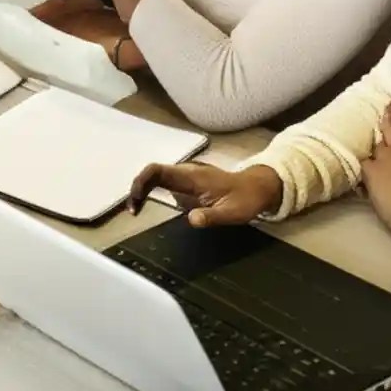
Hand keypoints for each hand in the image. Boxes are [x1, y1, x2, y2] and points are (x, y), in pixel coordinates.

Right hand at [128, 163, 283, 227]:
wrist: (258, 187)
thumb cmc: (246, 200)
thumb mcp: (233, 213)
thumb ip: (212, 217)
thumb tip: (191, 219)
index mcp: (193, 177)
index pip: (158, 171)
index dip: (141, 183)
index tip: (136, 204)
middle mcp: (186, 172)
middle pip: (152, 172)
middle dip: (137, 189)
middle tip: (132, 211)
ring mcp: (185, 175)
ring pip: (155, 175)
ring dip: (142, 190)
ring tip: (135, 210)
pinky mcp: (186, 181)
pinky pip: (161, 180)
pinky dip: (149, 191)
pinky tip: (146, 204)